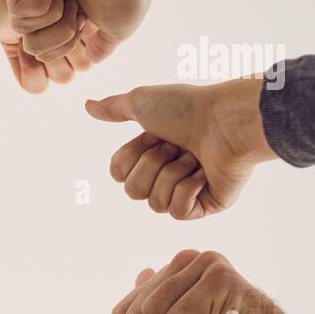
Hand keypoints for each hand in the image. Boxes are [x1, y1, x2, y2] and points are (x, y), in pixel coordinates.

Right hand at [0, 0, 94, 90]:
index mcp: (24, 48)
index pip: (31, 82)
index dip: (29, 65)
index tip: (26, 38)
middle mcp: (49, 49)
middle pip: (52, 79)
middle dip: (47, 47)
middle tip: (49, 16)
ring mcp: (74, 46)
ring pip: (71, 73)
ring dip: (65, 39)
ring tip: (68, 10)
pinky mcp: (97, 40)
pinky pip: (90, 62)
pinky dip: (83, 38)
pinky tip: (83, 14)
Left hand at [5, 0, 162, 67]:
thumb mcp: (116, 28)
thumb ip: (101, 45)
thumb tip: (91, 58)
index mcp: (61, 11)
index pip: (43, 55)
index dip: (65, 48)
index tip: (83, 24)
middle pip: (32, 48)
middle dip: (60, 36)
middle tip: (77, 9)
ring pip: (22, 31)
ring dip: (55, 18)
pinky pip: (19, 11)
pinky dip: (43, 2)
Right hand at [86, 76, 277, 218]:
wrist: (226, 121)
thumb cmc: (188, 108)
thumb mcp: (141, 102)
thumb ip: (114, 108)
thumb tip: (88, 106)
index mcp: (152, 152)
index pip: (117, 173)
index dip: (133, 154)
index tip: (156, 134)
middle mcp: (167, 173)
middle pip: (132, 191)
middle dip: (152, 165)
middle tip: (175, 146)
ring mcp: (187, 192)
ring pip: (154, 203)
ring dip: (173, 174)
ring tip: (194, 158)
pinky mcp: (206, 206)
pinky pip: (177, 212)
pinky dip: (189, 189)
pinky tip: (204, 174)